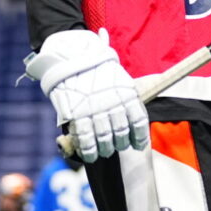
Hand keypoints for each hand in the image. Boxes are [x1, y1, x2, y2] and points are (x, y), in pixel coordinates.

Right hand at [25, 28, 149, 162]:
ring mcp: (96, 111)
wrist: (72, 55)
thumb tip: (134, 109)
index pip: (139, 122)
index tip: (138, 145)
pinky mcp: (78, 115)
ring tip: (104, 152)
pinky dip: (89, 152)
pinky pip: (86, 141)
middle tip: (117, 146)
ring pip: (105, 140)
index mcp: (128, 94)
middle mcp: (114, 104)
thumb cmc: (96, 67)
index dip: (139, 137)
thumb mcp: (118, 77)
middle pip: (121, 133)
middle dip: (120, 144)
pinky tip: (90, 155)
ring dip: (105, 150)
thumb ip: (126, 96)